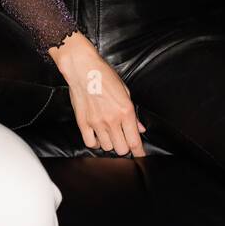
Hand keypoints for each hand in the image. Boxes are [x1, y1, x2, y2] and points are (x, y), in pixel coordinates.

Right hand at [50, 33, 147, 156]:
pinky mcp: (83, 123)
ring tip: (109, 133)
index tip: (141, 156)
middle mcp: (112, 120)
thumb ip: (133, 114)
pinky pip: (90, 143)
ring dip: (110, 143)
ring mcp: (96, 123)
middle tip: (123, 139)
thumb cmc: (105, 76)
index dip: (140, 152)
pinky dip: (95, 143)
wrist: (83, 69)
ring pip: (107, 148)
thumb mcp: (125, 91)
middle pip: (122, 149)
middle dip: (124, 146)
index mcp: (126, 111)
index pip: (135, 141)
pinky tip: (97, 135)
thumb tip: (139, 129)